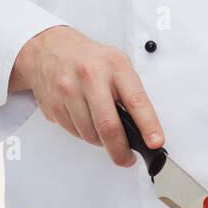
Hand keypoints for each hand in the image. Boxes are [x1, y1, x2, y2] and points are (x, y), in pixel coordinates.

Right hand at [10, 25, 165, 166]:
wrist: (52, 49)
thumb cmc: (90, 59)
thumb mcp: (118, 64)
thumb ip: (130, 93)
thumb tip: (144, 128)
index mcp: (114, 66)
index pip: (136, 101)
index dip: (148, 125)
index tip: (155, 142)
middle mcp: (91, 77)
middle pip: (108, 126)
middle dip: (120, 151)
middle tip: (127, 158)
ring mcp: (69, 91)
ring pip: (90, 135)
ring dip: (101, 141)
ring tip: (104, 130)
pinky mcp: (54, 104)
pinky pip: (74, 133)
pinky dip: (84, 134)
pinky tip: (86, 120)